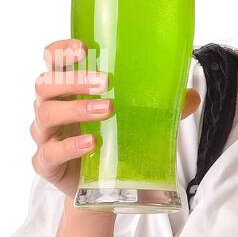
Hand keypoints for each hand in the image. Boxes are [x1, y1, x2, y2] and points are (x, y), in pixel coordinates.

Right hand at [31, 39, 200, 199]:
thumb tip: (192, 96)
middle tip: (105, 82)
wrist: (103, 189)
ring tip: (106, 109)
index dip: (60, 51)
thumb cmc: (113, 143)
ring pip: (46, 114)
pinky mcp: (46, 164)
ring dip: (76, 109)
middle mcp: (51, 108)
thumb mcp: (137, 121)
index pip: (51, 61)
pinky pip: (49, 153)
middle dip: (73, 79)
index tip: (81, 47)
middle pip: (45, 84)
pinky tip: (91, 143)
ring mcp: (46, 136)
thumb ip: (162, 107)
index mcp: (67, 90)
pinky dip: (70, 147)